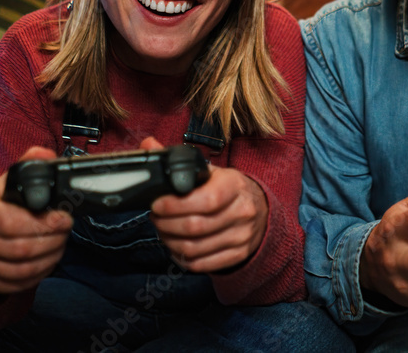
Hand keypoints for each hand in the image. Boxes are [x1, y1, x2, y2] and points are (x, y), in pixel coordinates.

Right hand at [0, 147, 72, 294]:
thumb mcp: (10, 181)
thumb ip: (29, 165)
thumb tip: (44, 155)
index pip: (9, 223)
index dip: (42, 224)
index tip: (64, 219)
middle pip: (17, 249)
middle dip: (51, 242)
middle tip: (65, 234)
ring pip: (18, 270)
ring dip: (47, 259)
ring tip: (60, 246)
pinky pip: (12, 285)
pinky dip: (36, 275)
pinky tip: (47, 262)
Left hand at [142, 137, 267, 273]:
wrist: (259, 210)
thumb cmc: (227, 189)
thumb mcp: (210, 171)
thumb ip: (177, 160)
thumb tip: (148, 144)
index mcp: (234, 185)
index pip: (206, 199)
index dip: (175, 205)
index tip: (156, 204)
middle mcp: (243, 211)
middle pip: (196, 227)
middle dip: (166, 224)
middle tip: (155, 218)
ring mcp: (242, 236)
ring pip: (195, 248)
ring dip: (170, 242)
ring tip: (163, 231)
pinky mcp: (238, 255)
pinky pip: (201, 264)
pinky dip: (182, 258)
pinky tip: (176, 246)